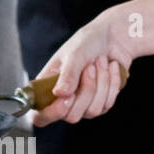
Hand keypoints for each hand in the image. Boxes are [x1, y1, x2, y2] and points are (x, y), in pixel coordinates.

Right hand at [31, 10, 134, 126]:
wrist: (113, 38)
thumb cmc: (87, 42)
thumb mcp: (74, 54)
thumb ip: (68, 74)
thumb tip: (60, 93)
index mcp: (47, 87)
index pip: (40, 115)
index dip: (51, 113)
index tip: (66, 98)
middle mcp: (63, 100)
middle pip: (72, 116)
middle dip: (86, 89)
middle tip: (89, 67)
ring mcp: (83, 104)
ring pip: (92, 111)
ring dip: (101, 83)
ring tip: (101, 62)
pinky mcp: (102, 104)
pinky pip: (107, 104)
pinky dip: (112, 83)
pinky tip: (111, 67)